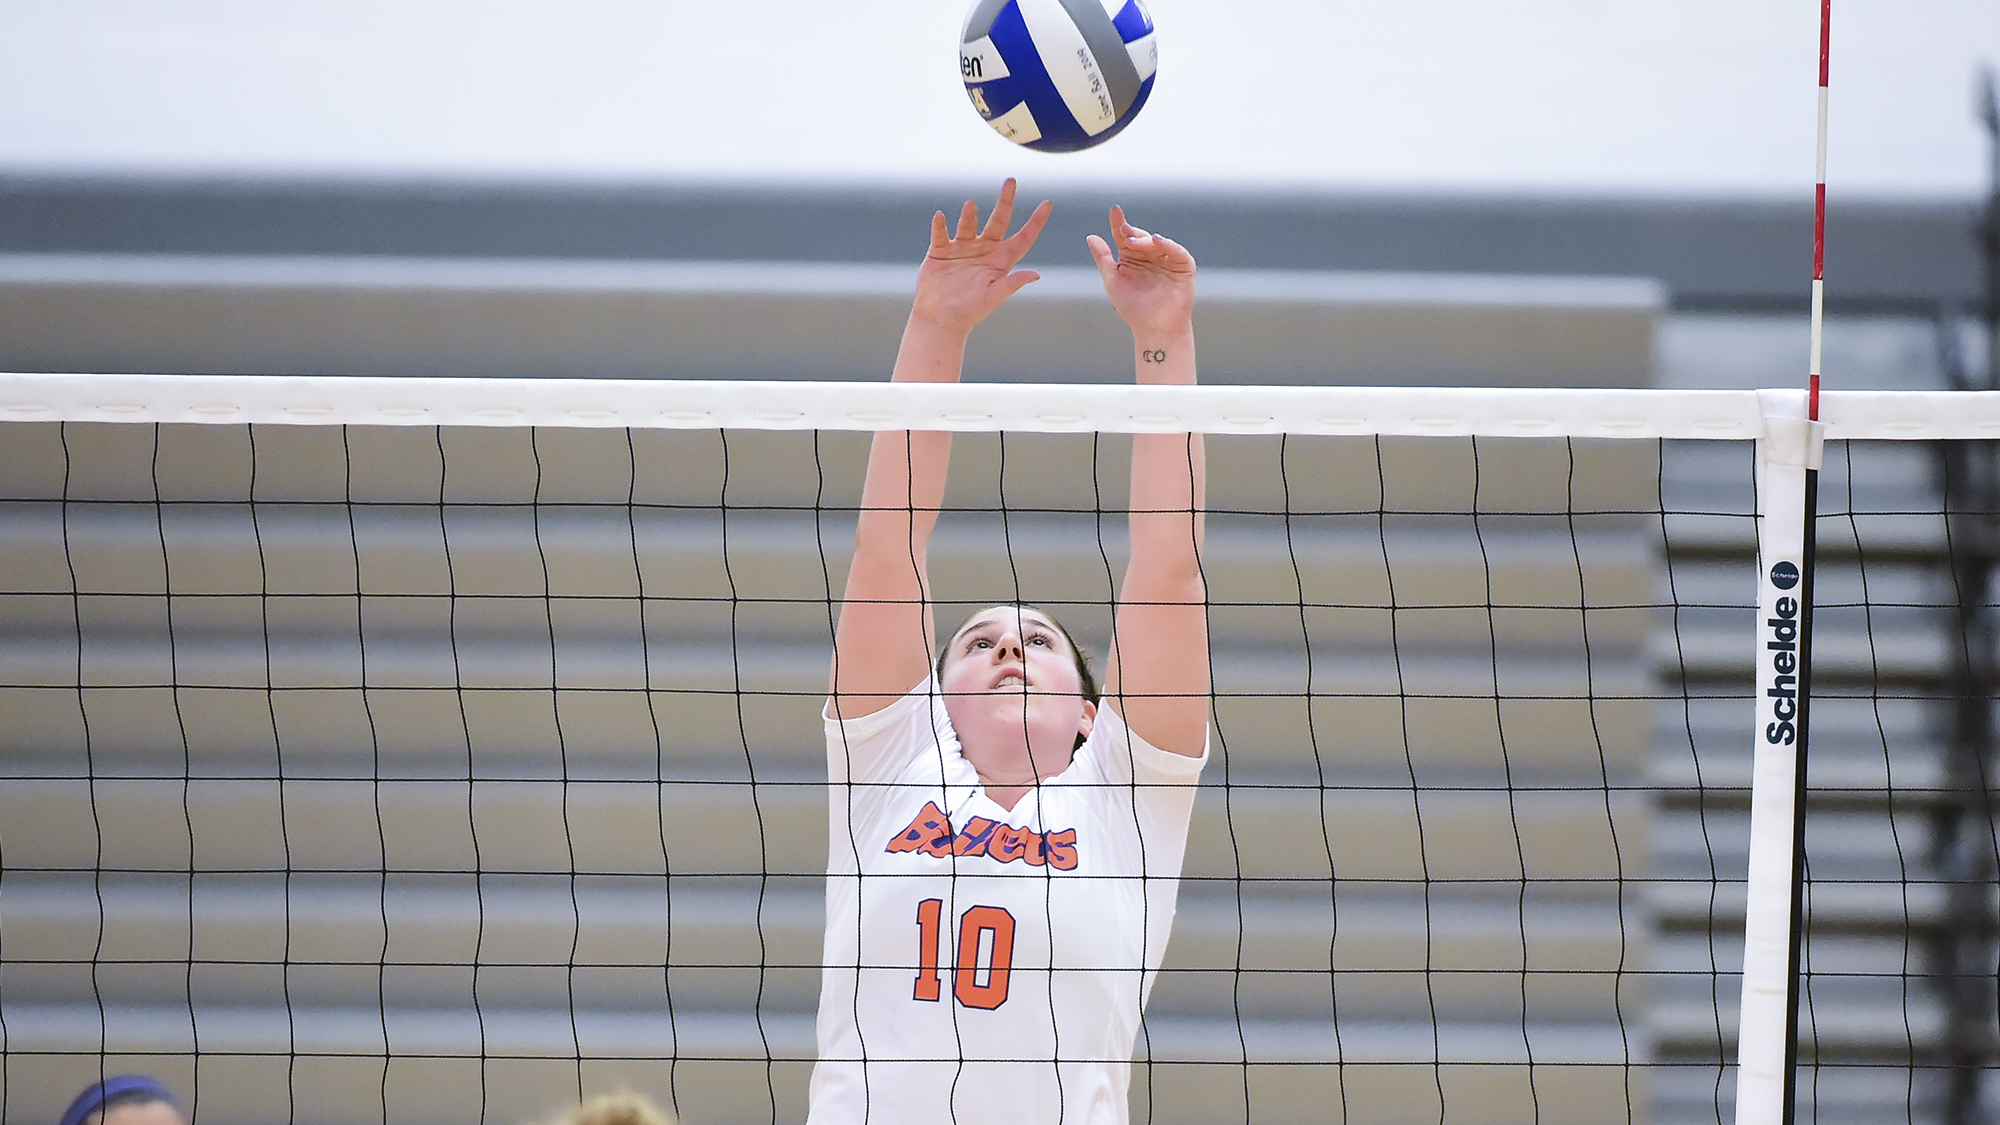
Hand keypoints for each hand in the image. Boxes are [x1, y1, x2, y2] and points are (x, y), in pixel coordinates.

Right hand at [910, 179, 1052, 337]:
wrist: (940, 319)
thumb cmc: (970, 311)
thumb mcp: (994, 296)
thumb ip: (1012, 283)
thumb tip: (1036, 274)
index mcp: (1001, 260)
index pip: (1023, 237)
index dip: (1036, 221)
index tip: (1048, 203)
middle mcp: (984, 250)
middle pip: (998, 220)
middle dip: (1005, 201)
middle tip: (1011, 181)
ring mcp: (962, 248)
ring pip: (968, 224)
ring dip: (970, 215)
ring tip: (971, 206)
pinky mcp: (940, 251)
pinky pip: (941, 233)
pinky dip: (941, 225)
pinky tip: (941, 217)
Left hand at [1086, 205, 1195, 340]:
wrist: (1154, 328)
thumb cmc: (1133, 307)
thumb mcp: (1113, 280)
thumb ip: (1103, 258)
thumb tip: (1091, 237)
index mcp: (1132, 257)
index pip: (1124, 236)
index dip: (1119, 223)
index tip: (1114, 210)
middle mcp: (1149, 255)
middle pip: (1141, 237)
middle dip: (1133, 233)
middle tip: (1124, 231)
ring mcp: (1167, 259)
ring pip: (1157, 242)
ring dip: (1146, 240)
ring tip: (1135, 241)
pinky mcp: (1183, 266)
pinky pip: (1177, 251)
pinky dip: (1168, 244)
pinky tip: (1157, 241)